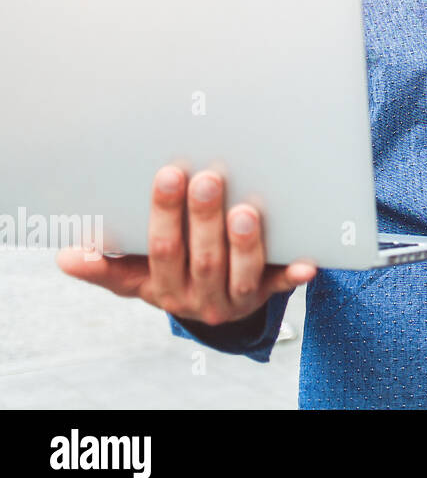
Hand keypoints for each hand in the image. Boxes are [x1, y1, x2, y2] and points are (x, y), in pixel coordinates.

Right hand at [56, 166, 315, 326]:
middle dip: (203, 217)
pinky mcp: (266, 295)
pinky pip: (281, 286)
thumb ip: (105, 264)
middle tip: (207, 177)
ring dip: (244, 244)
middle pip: (200, 258)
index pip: (158, 250)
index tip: (166, 174)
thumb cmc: (169, 272)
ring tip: (245, 210)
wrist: (211, 303)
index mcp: (161, 286)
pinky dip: (294, 275)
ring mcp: (234, 298)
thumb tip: (67, 256)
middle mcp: (197, 297)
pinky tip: (308, 264)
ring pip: (239, 274)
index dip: (162, 214)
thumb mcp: (133, 273)